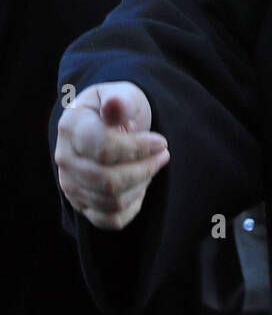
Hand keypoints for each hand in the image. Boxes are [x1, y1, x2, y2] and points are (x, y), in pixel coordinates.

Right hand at [55, 82, 169, 230]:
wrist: (111, 124)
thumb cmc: (120, 108)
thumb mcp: (124, 94)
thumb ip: (121, 99)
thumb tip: (114, 105)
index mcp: (71, 126)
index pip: (105, 149)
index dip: (139, 148)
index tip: (162, 141)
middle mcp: (65, 158)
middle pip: (109, 180)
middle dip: (145, 169)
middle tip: (163, 154)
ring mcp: (70, 184)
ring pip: (112, 201)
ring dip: (142, 184)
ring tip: (152, 165)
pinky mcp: (81, 204)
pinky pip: (109, 220)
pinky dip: (132, 207)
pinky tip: (141, 186)